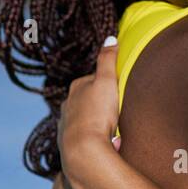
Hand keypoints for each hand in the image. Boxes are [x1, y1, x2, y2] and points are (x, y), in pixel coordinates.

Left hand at [56, 39, 121, 188]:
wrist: (84, 151)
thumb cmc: (97, 115)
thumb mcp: (108, 81)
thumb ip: (108, 60)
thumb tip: (110, 37)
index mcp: (76, 88)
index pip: (94, 78)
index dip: (110, 83)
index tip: (121, 89)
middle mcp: (67, 104)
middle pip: (89, 98)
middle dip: (102, 103)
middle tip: (119, 109)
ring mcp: (66, 124)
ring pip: (85, 117)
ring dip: (98, 121)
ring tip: (113, 128)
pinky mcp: (69, 143)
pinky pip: (85, 136)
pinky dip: (94, 136)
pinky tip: (106, 143)